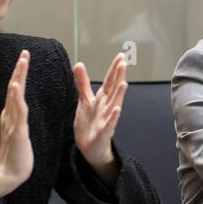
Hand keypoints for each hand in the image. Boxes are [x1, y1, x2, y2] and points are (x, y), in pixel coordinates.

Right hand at [0, 50, 33, 196]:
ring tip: (22, 62)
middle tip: (25, 52)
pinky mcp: (17, 132)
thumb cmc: (16, 155)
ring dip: (18, 78)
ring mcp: (12, 122)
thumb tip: (18, 108)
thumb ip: (17, 120)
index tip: (24, 57)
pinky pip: (17, 112)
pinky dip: (15, 98)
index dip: (20, 74)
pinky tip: (16, 86)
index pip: (16, 90)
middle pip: (14, 88)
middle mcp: (9, 116)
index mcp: (12, 115)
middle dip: (20, 69)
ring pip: (15, 96)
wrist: (9, 174)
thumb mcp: (18, 132)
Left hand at [74, 52, 126, 186]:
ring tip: (124, 83)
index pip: (109, 81)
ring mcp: (107, 119)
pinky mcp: (104, 132)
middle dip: (118, 77)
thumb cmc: (89, 123)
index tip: (120, 56)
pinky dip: (113, 117)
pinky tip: (117, 109)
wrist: (90, 147)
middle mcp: (107, 107)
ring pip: (114, 104)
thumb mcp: (84, 100)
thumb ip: (82, 83)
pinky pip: (110, 124)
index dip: (114, 69)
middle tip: (123, 63)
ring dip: (119, 94)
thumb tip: (79, 64)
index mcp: (102, 99)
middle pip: (113, 89)